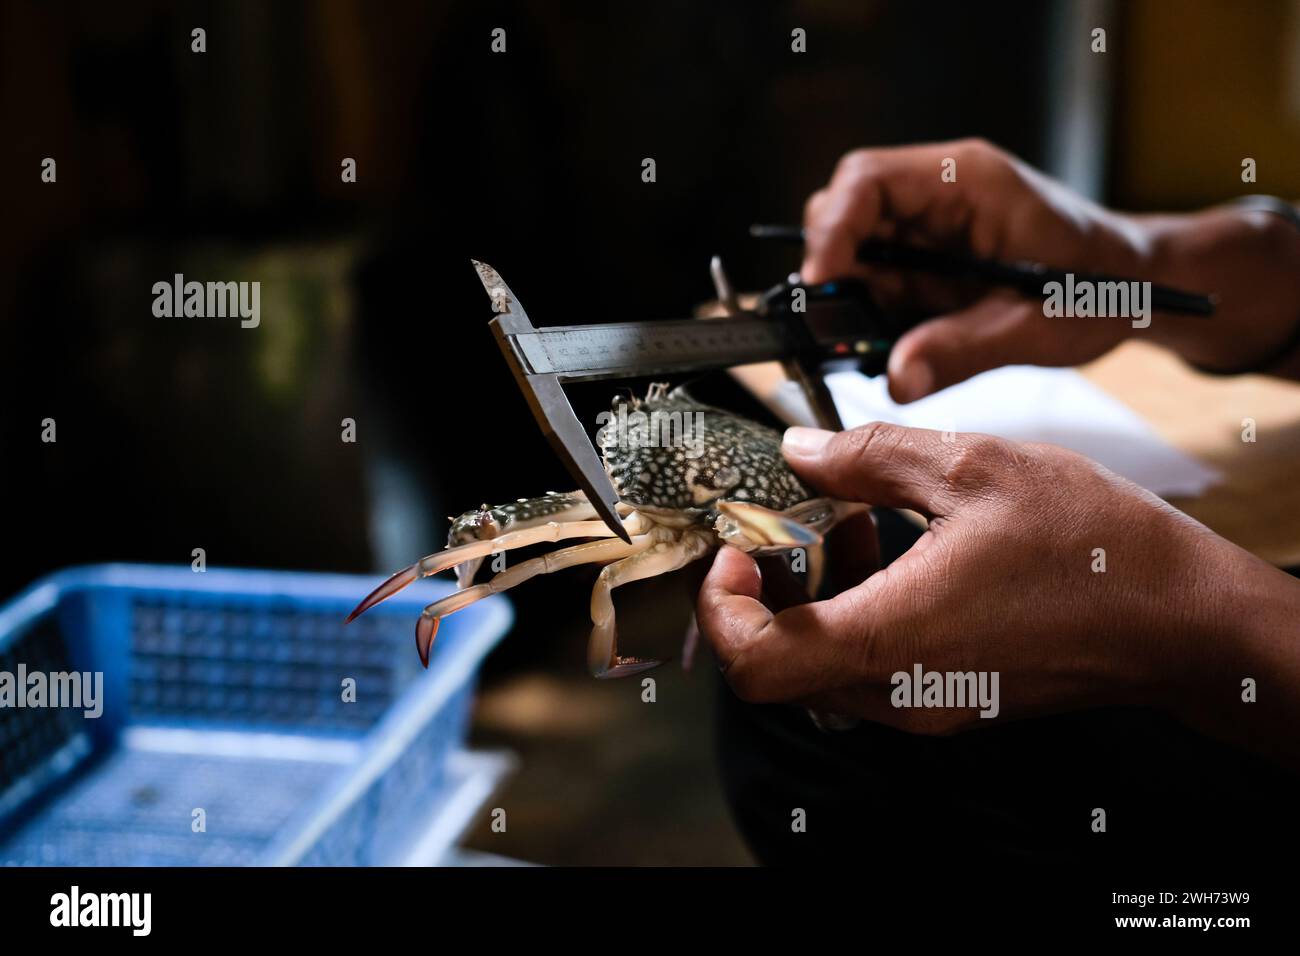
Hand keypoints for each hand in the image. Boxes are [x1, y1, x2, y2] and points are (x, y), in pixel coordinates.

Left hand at [697, 423, 1299, 745]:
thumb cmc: (1097, 550)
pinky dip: (859, 608)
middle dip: (774, 584)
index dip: (723, 607)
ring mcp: (926, 703)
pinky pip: (870, 665)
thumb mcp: (974, 468)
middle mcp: (900, 690)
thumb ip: (869, 456)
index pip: (754, 663)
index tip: (738, 553)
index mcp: (892, 637)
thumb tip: (801, 451)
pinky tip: (898, 548)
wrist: (1183, 620)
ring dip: (819, 591)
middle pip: (779, 659)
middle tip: (797, 521)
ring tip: (859, 521)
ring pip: (823, 661)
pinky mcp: (949, 698)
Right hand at [802, 139, 1299, 396]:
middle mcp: (938, 196)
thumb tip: (896, 378)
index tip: (820, 283)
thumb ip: (961, 349)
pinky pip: (877, 288)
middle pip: (846, 212)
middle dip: (832, 270)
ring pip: (854, 254)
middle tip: (834, 326)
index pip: (867, 181)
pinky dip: (871, 322)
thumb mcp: (1035, 324)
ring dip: (850, 303)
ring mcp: (928, 232)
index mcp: (966, 181)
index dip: (832, 230)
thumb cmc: (1103, 287)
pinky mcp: (927, 268)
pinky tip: (892, 352)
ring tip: (867, 349)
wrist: (1141, 290)